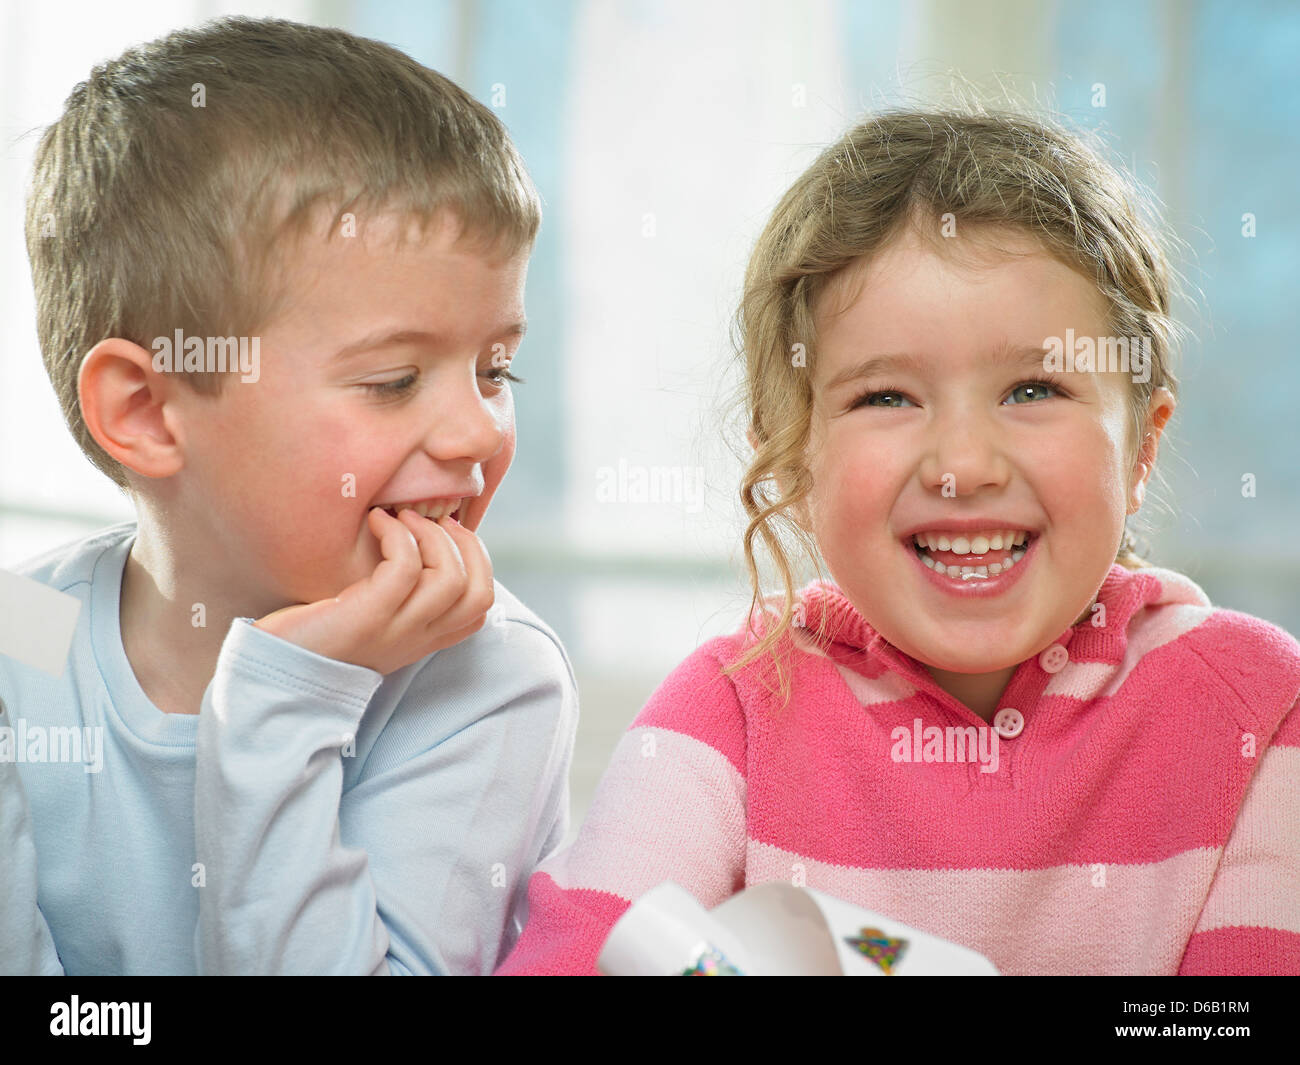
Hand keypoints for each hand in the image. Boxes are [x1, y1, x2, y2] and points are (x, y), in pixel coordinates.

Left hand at [253, 507, 493, 673]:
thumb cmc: (311, 635)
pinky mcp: (368, 617)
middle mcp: (415, 639)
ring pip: (450, 579)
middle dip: (469, 546)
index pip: (481, 609)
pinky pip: (406, 567)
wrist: (271, 671)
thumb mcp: (366, 620)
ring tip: (401, 516)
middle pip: (479, 594)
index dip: (479, 565)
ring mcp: (395, 630)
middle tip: (435, 519)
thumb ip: (394, 598)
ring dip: (432, 535)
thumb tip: (413, 545)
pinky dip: (397, 534)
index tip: (451, 536)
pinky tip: (375, 522)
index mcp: (420, 640)